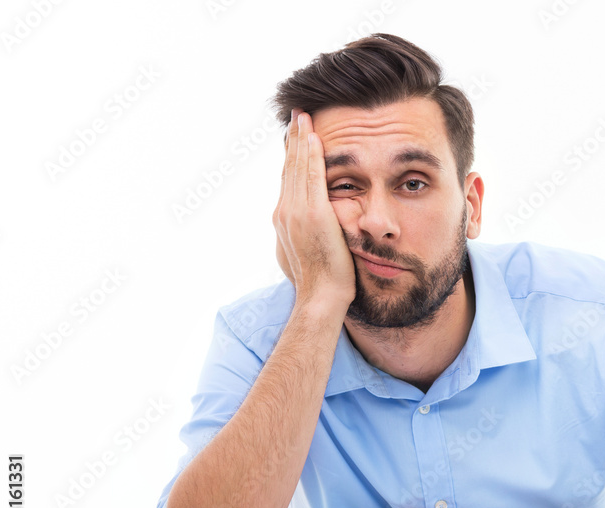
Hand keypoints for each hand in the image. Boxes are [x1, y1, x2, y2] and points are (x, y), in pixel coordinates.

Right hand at [272, 109, 355, 305]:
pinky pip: (312, 176)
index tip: (296, 136)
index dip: (292, 155)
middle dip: (294, 139)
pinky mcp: (312, 214)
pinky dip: (312, 155)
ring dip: (301, 139)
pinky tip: (315, 137)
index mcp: (283, 218)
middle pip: (289, 167)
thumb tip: (303, 228)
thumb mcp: (304, 252)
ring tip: (304, 117)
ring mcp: (295, 212)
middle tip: (298, 115)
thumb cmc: (320, 281)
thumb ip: (302, 233)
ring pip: (298, 167)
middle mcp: (284, 211)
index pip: (288, 178)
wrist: (321, 296)